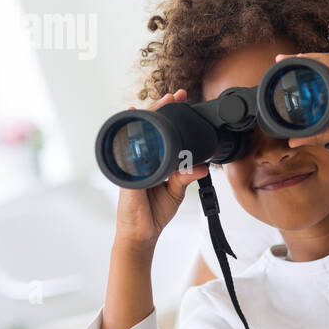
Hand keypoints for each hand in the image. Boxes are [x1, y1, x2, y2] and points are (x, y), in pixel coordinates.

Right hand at [112, 89, 208, 248]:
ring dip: (146, 117)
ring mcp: (130, 165)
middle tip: (173, 95)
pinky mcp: (125, 174)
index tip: (181, 100)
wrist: (141, 233)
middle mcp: (139, 159)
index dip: (168, 116)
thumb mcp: (175, 191)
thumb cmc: (154, 212)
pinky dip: (130, 139)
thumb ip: (186, 176)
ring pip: (136, 135)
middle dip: (158, 109)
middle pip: (146, 127)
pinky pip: (127, 154)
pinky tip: (134, 125)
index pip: (160, 132)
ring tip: (157, 103)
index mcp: (152, 160)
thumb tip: (203, 166)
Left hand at [274, 52, 328, 155]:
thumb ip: (319, 132)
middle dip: (303, 61)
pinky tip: (307, 62)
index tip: (287, 71)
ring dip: (309, 59)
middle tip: (281, 62)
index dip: (307, 70)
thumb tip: (294, 140)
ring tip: (290, 60)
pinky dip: (323, 63)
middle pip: (326, 63)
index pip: (327, 72)